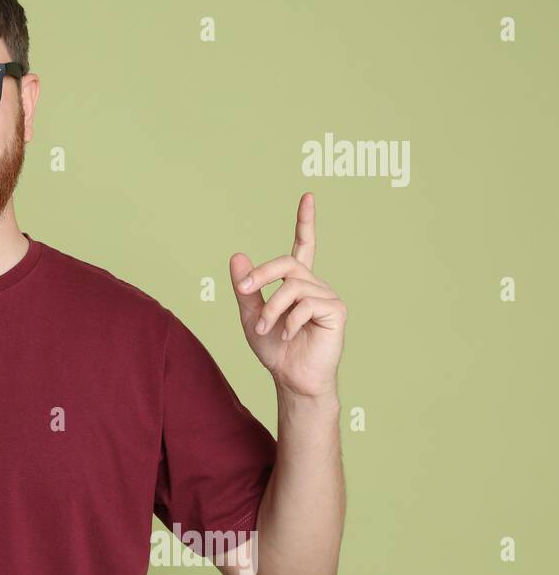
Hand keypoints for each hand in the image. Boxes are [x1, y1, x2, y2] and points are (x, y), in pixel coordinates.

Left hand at [230, 192, 346, 399]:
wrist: (291, 378)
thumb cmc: (274, 349)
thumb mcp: (250, 315)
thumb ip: (245, 287)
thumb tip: (237, 255)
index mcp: (296, 283)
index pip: (303, 246)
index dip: (305, 222)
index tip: (308, 196)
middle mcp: (314, 285)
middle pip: (286, 263)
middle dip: (261, 274)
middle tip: (244, 289)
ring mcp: (327, 297)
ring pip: (292, 285)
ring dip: (271, 307)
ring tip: (264, 327)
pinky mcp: (336, 311)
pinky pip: (306, 303)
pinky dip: (289, 320)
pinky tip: (287, 334)